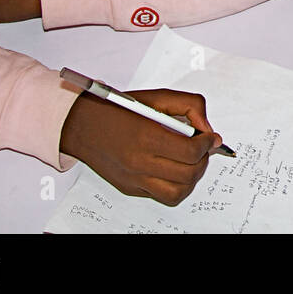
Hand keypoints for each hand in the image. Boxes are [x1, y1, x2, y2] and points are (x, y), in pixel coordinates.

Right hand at [60, 88, 221, 206]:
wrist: (82, 125)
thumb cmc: (119, 109)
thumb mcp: (157, 97)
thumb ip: (189, 106)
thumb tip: (207, 130)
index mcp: (147, 137)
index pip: (192, 152)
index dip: (207, 144)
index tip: (209, 137)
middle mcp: (140, 163)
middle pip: (189, 174)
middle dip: (204, 160)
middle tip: (203, 148)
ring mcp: (134, 180)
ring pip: (179, 192)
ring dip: (193, 177)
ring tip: (191, 161)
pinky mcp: (131, 188)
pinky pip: (163, 196)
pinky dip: (176, 187)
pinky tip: (174, 170)